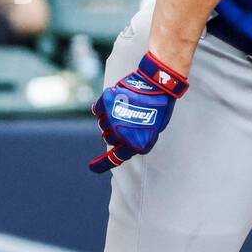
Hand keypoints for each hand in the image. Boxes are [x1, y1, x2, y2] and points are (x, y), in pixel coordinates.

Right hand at [89, 52, 188, 172]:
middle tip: (128, 121)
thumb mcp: (154, 131)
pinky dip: (103, 108)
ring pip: (102, 125)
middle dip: (116, 132)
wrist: (158, 84)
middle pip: (109, 139)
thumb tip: (123, 147)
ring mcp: (112, 118)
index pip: (116, 156)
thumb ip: (138, 141)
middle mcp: (121, 133)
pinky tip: (114, 102)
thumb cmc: (159, 108)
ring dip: (110, 119)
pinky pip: (97, 111)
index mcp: (135, 142)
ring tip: (125, 109)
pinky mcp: (106, 102)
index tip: (92, 168)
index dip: (103, 164)